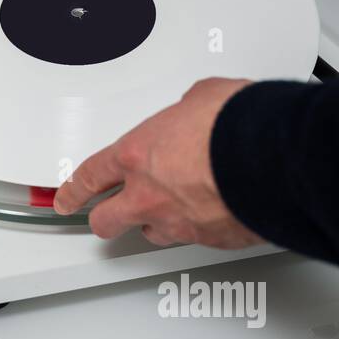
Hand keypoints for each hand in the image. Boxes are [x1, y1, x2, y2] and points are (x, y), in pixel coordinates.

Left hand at [53, 78, 260, 248]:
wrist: (272, 159)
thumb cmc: (236, 125)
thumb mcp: (202, 98)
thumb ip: (188, 110)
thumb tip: (198, 109)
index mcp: (136, 155)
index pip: (89, 177)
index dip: (73, 191)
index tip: (66, 198)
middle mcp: (149, 195)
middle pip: (106, 221)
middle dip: (103, 219)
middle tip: (104, 217)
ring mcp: (177, 222)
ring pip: (150, 235)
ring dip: (153, 225)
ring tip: (165, 215)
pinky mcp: (209, 240)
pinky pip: (194, 238)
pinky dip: (199, 228)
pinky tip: (211, 216)